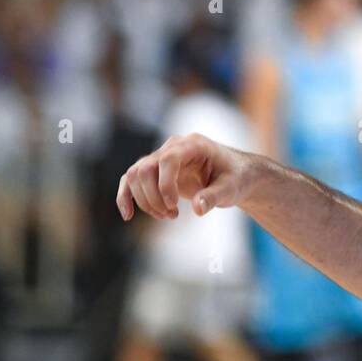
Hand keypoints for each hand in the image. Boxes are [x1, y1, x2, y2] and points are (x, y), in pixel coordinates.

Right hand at [116, 133, 254, 221]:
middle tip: (173, 215)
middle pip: (145, 169)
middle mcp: (173, 147)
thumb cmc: (236, 178)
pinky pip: (131, 180)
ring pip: (135, 175)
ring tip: (168, 216)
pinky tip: (128, 215)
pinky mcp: (155, 171)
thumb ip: (215, 196)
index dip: (165, 185)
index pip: (167, 159)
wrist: (236, 176)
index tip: (174, 206)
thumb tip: (198, 208)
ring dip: (145, 201)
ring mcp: (161, 157)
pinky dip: (126, 197)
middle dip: (154, 198)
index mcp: (193, 145)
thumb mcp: (231, 188)